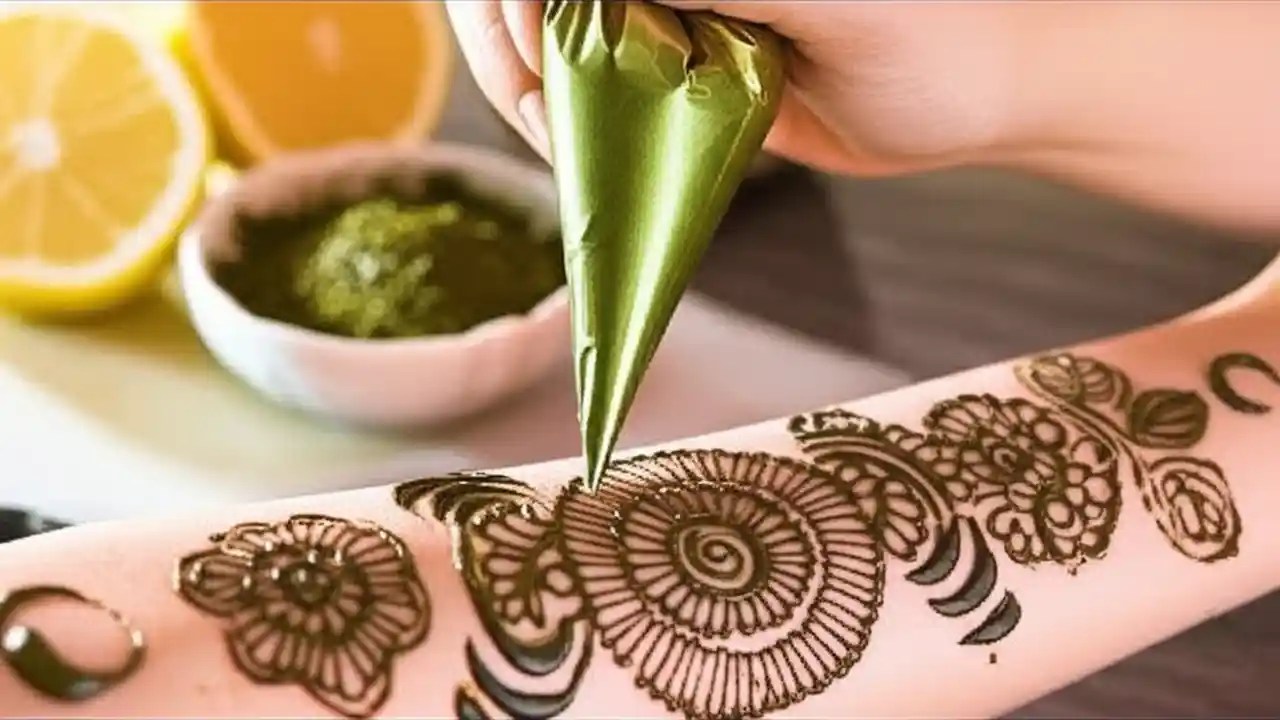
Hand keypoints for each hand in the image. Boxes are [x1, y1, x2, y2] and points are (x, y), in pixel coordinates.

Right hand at [448, 1, 1279, 231]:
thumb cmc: (929, 38)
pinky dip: (569, 125)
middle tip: (537, 108)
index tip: (540, 58)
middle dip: (506, 41)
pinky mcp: (684, 76)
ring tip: (557, 140)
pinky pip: (601, 96)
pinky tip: (574, 150)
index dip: (516, 5)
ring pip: (555, 37)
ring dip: (527, 85)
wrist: (981, 104)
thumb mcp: (818, 7)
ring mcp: (675, 18)